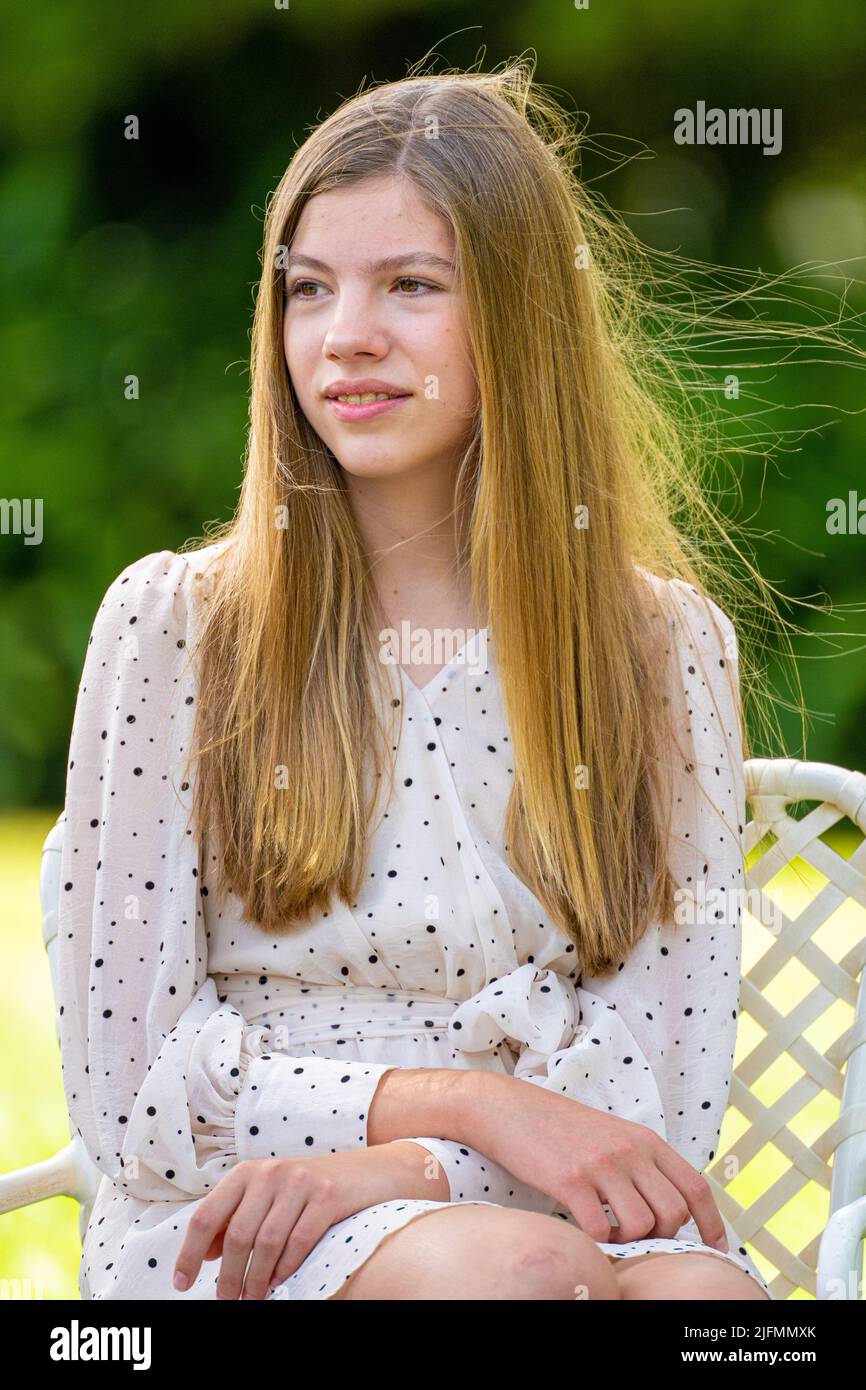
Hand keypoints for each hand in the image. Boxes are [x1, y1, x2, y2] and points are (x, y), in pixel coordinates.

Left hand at [173, 1143, 426, 1299]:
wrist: (367, 1172)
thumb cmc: (310, 1188)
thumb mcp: (268, 1195)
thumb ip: (236, 1216)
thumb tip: (208, 1251)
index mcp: (247, 1173)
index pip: (206, 1215)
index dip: (190, 1253)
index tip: (182, 1282)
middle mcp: (270, 1173)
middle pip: (237, 1235)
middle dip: (228, 1278)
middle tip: (226, 1302)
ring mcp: (300, 1182)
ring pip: (266, 1243)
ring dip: (255, 1280)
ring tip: (252, 1300)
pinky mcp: (327, 1196)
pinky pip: (298, 1242)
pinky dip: (285, 1269)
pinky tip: (278, 1283)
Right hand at [477, 1075, 728, 1251]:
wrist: (507, 1108)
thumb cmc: (557, 1127)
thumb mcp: (610, 1135)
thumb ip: (639, 1163)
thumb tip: (665, 1205)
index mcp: (644, 1139)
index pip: (694, 1186)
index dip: (712, 1222)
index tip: (716, 1246)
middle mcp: (629, 1150)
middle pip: (674, 1211)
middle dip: (663, 1235)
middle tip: (639, 1235)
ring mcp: (601, 1165)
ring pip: (643, 1223)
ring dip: (631, 1239)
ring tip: (612, 1231)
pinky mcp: (570, 1180)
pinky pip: (602, 1229)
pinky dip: (600, 1241)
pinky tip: (588, 1230)